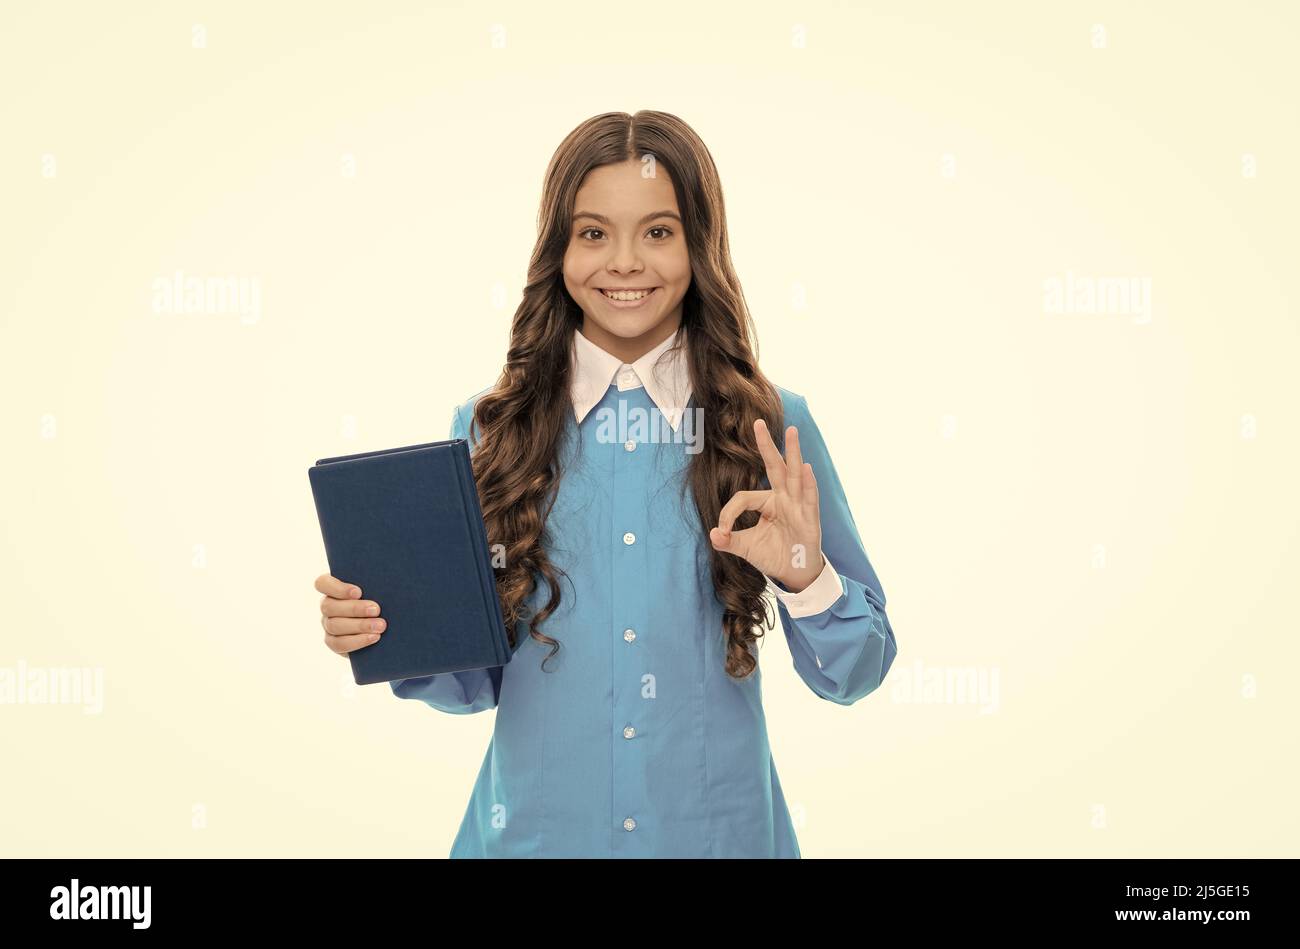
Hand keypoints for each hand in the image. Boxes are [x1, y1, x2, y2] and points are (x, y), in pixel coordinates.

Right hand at [316, 573, 385, 654]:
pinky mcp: (334, 642)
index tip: (358, 592)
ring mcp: (328, 625)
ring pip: (334, 625)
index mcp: (333, 588)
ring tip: (380, 626)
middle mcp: (327, 606)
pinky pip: (338, 644)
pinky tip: (374, 637)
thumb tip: (391, 578)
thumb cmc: (382, 599)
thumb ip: (377, 583)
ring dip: (359, 625)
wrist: (385, 625)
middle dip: (354, 609)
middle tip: (376, 610)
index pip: (322, 583)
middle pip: (329, 606)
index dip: (337, 588)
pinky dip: (357, 641)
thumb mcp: (378, 588)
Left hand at [709, 418, 824, 591]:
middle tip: (758, 422)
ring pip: (794, 475)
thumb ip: (728, 540)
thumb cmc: (774, 555)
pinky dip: (808, 483)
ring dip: (793, 452)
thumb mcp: (746, 548)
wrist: (795, 574)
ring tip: (792, 431)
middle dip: (766, 445)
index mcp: (767, 502)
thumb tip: (713, 534)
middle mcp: (783, 498)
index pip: (743, 497)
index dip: (729, 513)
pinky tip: (806, 467)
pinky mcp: (810, 518)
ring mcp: (798, 506)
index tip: (722, 532)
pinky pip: (809, 498)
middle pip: (774, 467)